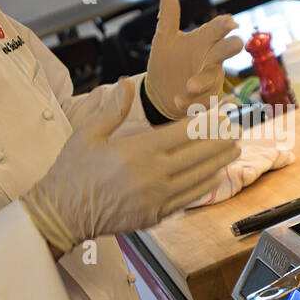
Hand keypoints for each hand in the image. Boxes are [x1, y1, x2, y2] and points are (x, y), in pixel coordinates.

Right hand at [20, 78, 239, 252]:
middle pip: (198, 154)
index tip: (222, 113)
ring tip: (234, 149)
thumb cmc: (72, 171)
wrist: (62, 213)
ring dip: (219, 162)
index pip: (184, 133)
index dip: (207, 121)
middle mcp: (153, 175)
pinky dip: (206, 185)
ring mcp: (157, 198)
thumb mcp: (88, 133)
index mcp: (138, 150)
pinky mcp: (155, 215)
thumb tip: (127, 84)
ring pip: (198, 177)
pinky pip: (188, 198)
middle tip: (237, 129)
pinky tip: (215, 176)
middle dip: (220, 140)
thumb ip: (114, 109)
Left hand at [145, 0, 243, 119]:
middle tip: (236, 43)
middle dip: (230, 47)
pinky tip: (178, 102)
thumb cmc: (167, 62)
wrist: (161, 92)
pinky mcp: (207, 98)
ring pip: (212, 78)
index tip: (229, 21)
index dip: (223, 25)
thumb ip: (169, 17)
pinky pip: (202, 99)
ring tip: (189, 86)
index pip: (216, 29)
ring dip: (202, 81)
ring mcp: (212, 78)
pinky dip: (190, 101)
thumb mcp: (165, 38)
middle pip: (225, 50)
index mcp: (204, 40)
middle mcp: (212, 58)